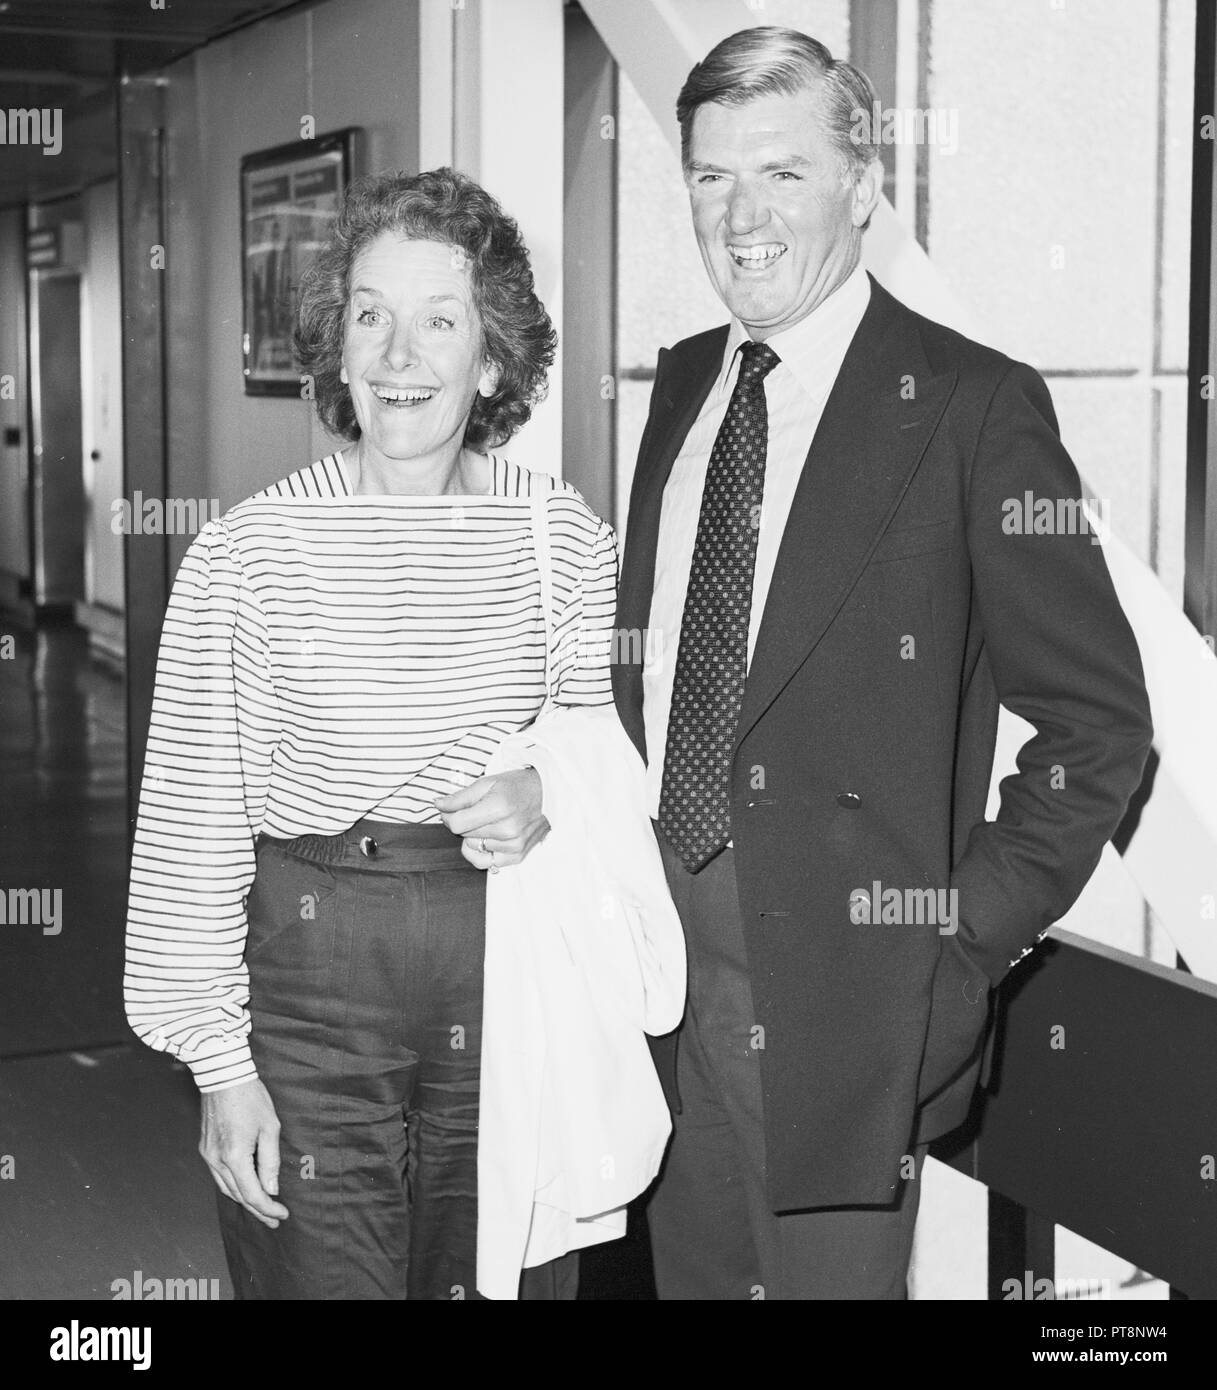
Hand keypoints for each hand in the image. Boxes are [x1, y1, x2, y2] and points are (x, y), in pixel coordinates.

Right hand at [199, 1078, 288, 1227]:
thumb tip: (271, 1188)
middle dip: (257, 1210)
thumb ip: (270, 1161)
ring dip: (244, 1200)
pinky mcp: (205, 1149)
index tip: (282, 1215)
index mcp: (235, 1157)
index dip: (268, 1208)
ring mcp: (207, 1155)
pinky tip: (244, 1187)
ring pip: (226, 1189)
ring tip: (262, 1208)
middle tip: (274, 1220)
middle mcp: (217, 1161)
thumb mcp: (270, 1127)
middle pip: (238, 1196)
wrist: (223, 1076)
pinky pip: (219, 1176)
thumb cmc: (250, 1097)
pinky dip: (233, 1186)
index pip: (252, 1194)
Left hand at [434, 768, 548, 870]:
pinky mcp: (518, 856)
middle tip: (476, 811)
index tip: (450, 809)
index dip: (448, 816)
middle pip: (464, 835)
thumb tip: (437, 805)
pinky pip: (485, 863)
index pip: (457, 823)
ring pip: (473, 847)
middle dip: (463, 823)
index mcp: (499, 807)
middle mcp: (508, 829)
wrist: (550, 794)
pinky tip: (488, 839)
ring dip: (474, 836)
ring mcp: (514, 845)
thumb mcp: (488, 782)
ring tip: (488, 822)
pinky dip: (481, 851)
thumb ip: (460, 797)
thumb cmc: (518, 785)